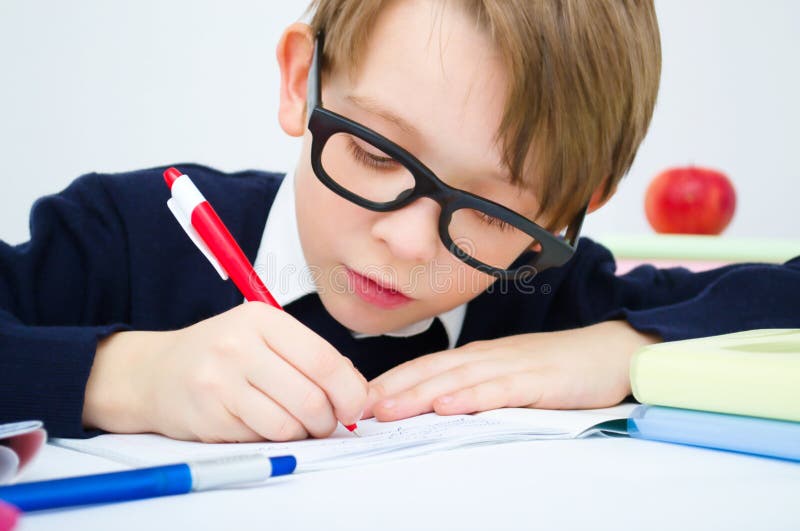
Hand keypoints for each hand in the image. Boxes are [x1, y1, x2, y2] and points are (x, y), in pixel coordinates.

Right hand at [83, 302, 366, 441]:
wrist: (155, 373)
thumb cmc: (219, 354)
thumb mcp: (263, 335)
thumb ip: (310, 356)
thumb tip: (357, 390)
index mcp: (261, 318)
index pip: (324, 360)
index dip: (349, 390)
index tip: (356, 404)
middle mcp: (239, 345)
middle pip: (311, 397)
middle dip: (328, 419)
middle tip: (327, 421)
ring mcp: (220, 382)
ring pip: (289, 424)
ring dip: (303, 433)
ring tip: (296, 423)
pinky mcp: (209, 416)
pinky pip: (263, 438)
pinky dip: (274, 439)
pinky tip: (263, 424)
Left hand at [363, 320, 659, 420]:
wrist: (610, 350)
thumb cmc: (557, 367)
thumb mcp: (509, 375)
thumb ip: (477, 386)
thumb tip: (439, 407)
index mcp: (479, 356)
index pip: (427, 367)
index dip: (392, 381)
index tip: (359, 397)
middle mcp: (488, 356)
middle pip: (433, 371)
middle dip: (393, 389)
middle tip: (357, 405)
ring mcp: (512, 366)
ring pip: (458, 380)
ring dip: (420, 394)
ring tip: (388, 408)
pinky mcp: (538, 380)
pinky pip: (500, 389)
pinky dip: (472, 397)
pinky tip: (449, 407)